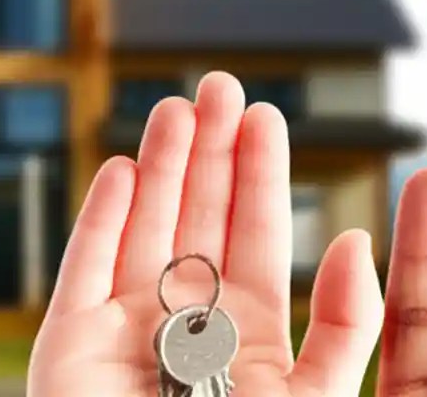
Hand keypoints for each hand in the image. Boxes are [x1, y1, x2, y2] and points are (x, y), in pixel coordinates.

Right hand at [29, 72, 383, 395]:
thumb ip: (342, 326)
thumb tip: (355, 241)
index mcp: (247, 339)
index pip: (255, 239)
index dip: (260, 176)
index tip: (267, 116)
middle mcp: (183, 326)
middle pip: (196, 219)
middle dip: (209, 153)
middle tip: (220, 86)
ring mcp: (124, 330)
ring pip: (143, 228)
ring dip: (159, 165)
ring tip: (177, 107)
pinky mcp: (71, 342)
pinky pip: (85, 266)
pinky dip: (100, 216)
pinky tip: (120, 167)